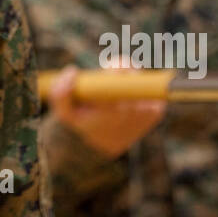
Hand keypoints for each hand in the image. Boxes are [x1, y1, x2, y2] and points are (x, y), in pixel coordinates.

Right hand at [50, 61, 165, 158]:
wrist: (100, 150)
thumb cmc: (81, 126)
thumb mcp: (64, 113)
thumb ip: (61, 92)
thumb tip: (72, 70)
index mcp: (112, 105)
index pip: (124, 69)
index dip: (117, 66)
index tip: (109, 69)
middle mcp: (135, 107)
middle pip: (133, 72)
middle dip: (121, 72)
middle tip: (110, 82)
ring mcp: (148, 110)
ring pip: (141, 80)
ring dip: (129, 82)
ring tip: (116, 96)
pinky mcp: (156, 112)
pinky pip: (150, 91)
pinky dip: (140, 92)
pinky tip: (128, 102)